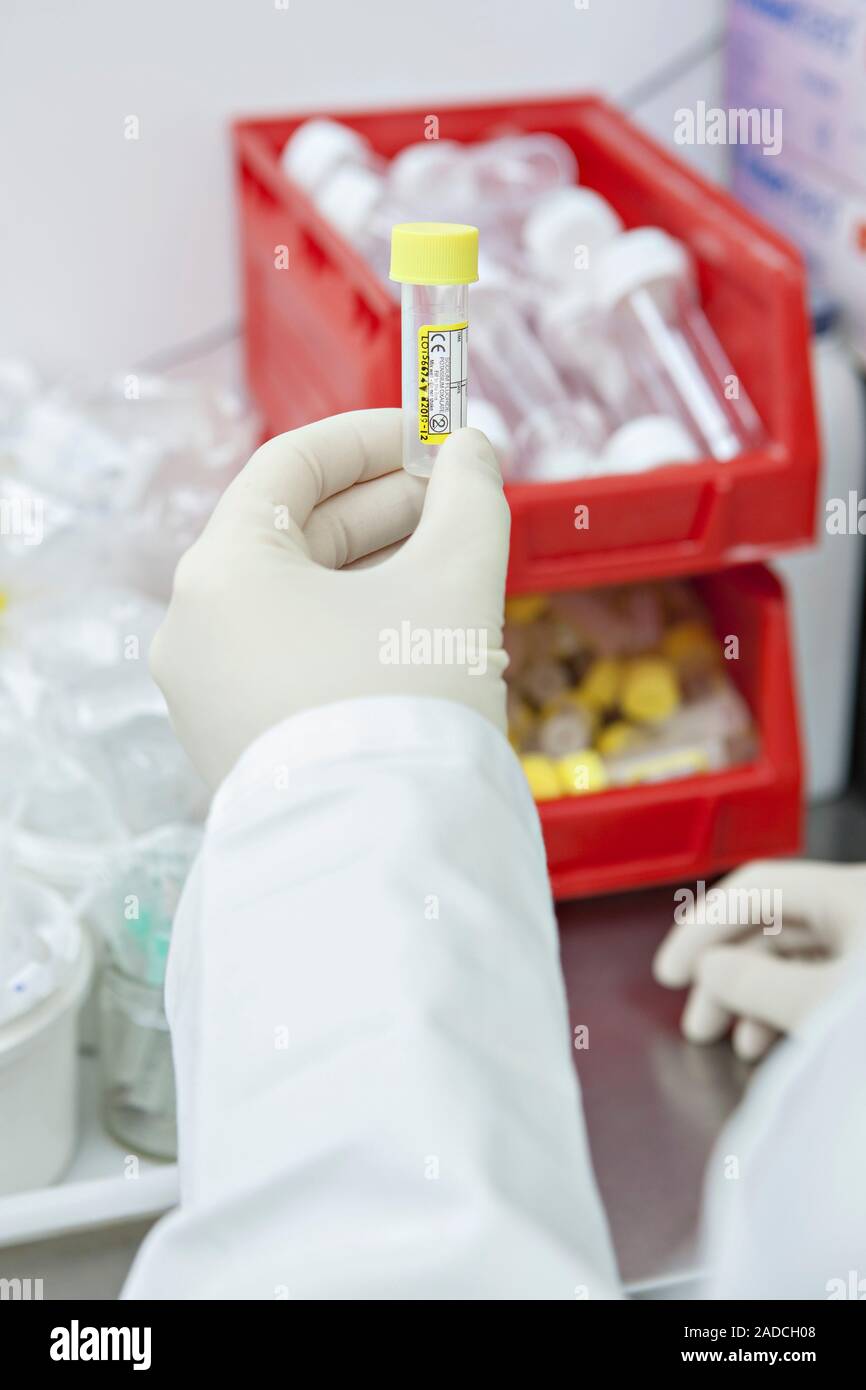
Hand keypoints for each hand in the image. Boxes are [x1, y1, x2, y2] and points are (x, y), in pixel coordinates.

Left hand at [149, 409, 509, 786]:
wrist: (381, 859)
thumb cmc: (408, 707)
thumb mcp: (453, 587)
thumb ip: (470, 502)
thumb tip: (476, 454)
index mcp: (221, 571)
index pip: (289, 467)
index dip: (371, 440)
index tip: (434, 438)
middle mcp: (193, 628)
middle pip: (290, 535)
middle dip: (384, 510)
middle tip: (458, 501)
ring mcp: (204, 693)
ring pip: (292, 601)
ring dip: (372, 571)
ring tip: (449, 566)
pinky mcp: (232, 743)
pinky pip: (287, 658)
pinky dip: (346, 630)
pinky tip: (412, 633)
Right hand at [652, 860, 865, 1060]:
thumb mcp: (824, 1004)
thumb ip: (759, 985)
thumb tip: (711, 970)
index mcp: (848, 890)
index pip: (753, 889)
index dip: (701, 929)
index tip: (671, 973)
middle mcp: (857, 904)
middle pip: (770, 926)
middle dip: (727, 975)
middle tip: (699, 1020)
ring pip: (794, 956)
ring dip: (755, 997)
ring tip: (735, 1043)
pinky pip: (821, 979)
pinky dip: (789, 1005)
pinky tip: (771, 1040)